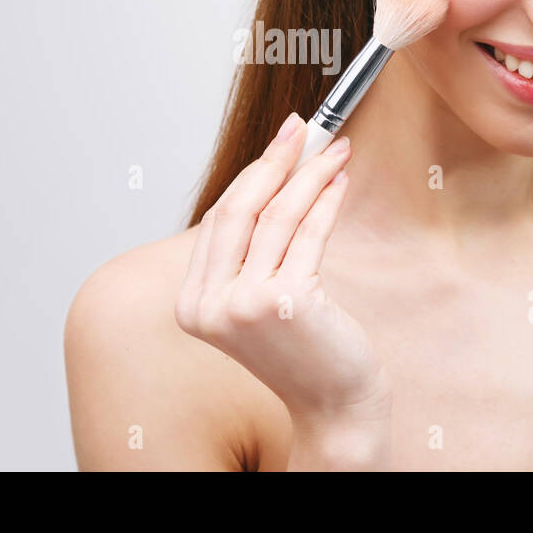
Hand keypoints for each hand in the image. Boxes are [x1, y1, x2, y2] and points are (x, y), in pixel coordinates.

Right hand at [175, 113, 392, 462]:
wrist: (334, 404)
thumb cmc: (305, 349)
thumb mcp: (261, 296)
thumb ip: (254, 247)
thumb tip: (275, 170)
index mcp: (192, 305)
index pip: (220, 220)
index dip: (252, 173)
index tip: (281, 142)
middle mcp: (209, 306)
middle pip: (240, 210)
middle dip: (276, 161)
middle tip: (304, 128)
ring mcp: (243, 306)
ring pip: (277, 217)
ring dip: (310, 175)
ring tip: (336, 150)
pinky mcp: (284, 303)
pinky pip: (307, 236)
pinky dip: (326, 202)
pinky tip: (340, 183)